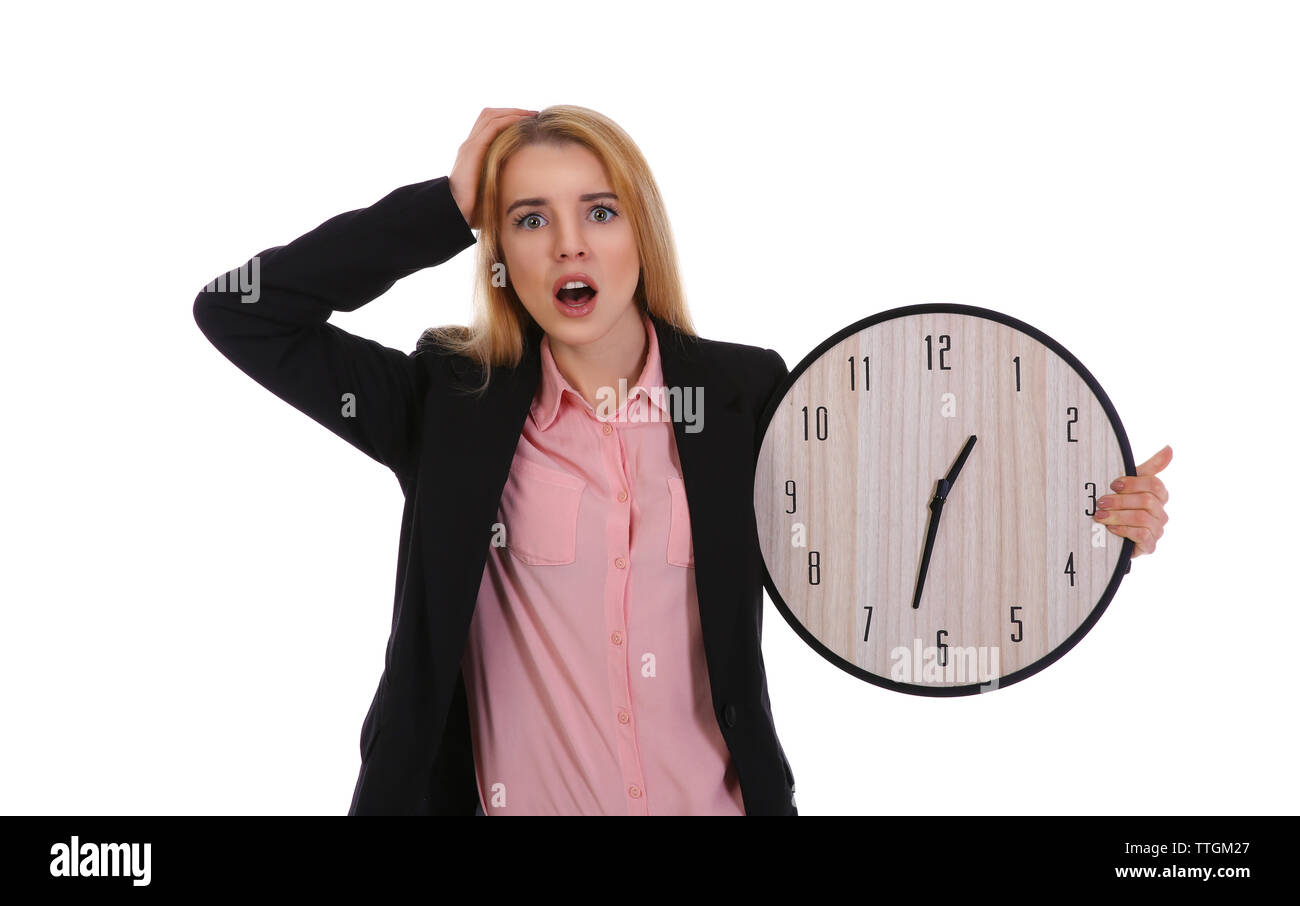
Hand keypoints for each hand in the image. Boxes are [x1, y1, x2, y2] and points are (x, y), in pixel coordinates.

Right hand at [448, 107, 538, 229]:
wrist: (453, 213)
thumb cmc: (471, 210)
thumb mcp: (489, 192)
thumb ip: (500, 184)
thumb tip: (520, 192)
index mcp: (472, 153)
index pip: (488, 125)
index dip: (507, 119)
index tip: (528, 122)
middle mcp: (469, 145)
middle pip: (489, 115)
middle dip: (511, 111)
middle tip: (533, 114)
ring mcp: (470, 146)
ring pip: (491, 116)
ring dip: (512, 113)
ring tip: (531, 115)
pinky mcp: (473, 150)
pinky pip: (492, 127)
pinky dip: (508, 120)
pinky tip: (522, 122)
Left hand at [1093, 445, 1171, 558]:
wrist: (1106, 537)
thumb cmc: (1120, 506)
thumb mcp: (1129, 485)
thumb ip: (1149, 468)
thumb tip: (1170, 448)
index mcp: (1159, 496)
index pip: (1154, 484)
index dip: (1133, 483)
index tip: (1113, 484)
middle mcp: (1161, 513)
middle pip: (1147, 501)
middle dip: (1120, 501)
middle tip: (1101, 501)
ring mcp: (1157, 530)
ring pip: (1142, 519)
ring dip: (1118, 516)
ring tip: (1100, 515)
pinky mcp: (1150, 546)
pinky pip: (1142, 536)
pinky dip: (1124, 530)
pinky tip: (1111, 528)